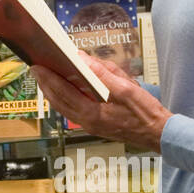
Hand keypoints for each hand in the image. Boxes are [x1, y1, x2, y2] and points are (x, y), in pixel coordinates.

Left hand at [32, 52, 170, 152]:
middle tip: (36, 69)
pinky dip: (65, 99)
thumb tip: (82, 59)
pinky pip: (74, 111)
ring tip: (46, 78)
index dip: (48, 79)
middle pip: (59, 101)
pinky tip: (65, 90)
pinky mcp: (96, 125)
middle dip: (46, 85)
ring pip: (64, 107)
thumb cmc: (144, 112)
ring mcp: (90, 125)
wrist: (157, 133)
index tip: (37, 66)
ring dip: (53, 93)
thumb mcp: (125, 88)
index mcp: (92, 113)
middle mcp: (87, 121)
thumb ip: (102, 73)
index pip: (62, 93)